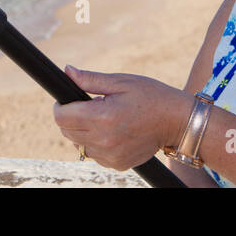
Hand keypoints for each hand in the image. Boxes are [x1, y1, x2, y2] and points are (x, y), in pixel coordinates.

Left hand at [52, 64, 189, 171]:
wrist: (176, 122)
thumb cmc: (150, 96)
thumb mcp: (121, 82)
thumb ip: (90, 79)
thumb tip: (67, 71)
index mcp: (102, 116)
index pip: (61, 117)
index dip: (60, 106)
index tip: (66, 100)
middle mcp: (104, 140)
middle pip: (66, 131)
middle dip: (71, 117)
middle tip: (88, 106)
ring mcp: (110, 155)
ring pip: (78, 145)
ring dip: (82, 132)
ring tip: (102, 118)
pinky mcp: (117, 164)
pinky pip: (94, 155)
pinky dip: (96, 144)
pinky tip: (111, 132)